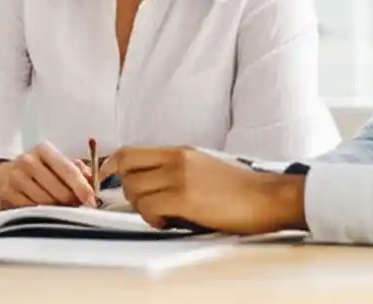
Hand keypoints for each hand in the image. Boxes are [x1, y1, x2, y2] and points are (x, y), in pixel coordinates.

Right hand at [0, 141, 96, 210]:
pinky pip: (32, 211)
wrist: (7, 176)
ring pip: (46, 203)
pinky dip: (41, 214)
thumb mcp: (57, 163)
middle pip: (59, 190)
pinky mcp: (7, 195)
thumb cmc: (40, 171)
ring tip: (60, 207)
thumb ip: (77, 170)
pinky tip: (43, 210)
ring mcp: (16, 178)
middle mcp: (28, 161)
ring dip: (57, 210)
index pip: (68, 170)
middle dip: (72, 202)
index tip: (92, 201)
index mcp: (44, 150)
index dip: (82, 187)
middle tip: (77, 207)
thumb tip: (92, 182)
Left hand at [100, 146, 305, 233]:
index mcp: (179, 151)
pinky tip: (170, 221)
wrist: (267, 196)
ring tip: (163, 215)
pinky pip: (150, 208)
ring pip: (136, 191)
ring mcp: (179, 177)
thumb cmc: (239, 188)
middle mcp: (176, 159)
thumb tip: (148, 183)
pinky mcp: (185, 198)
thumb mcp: (203, 166)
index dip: (110, 166)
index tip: (104, 178)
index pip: (130, 151)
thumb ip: (175, 169)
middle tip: (145, 204)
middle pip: (127, 170)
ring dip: (143, 208)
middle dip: (127, 191)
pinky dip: (153, 219)